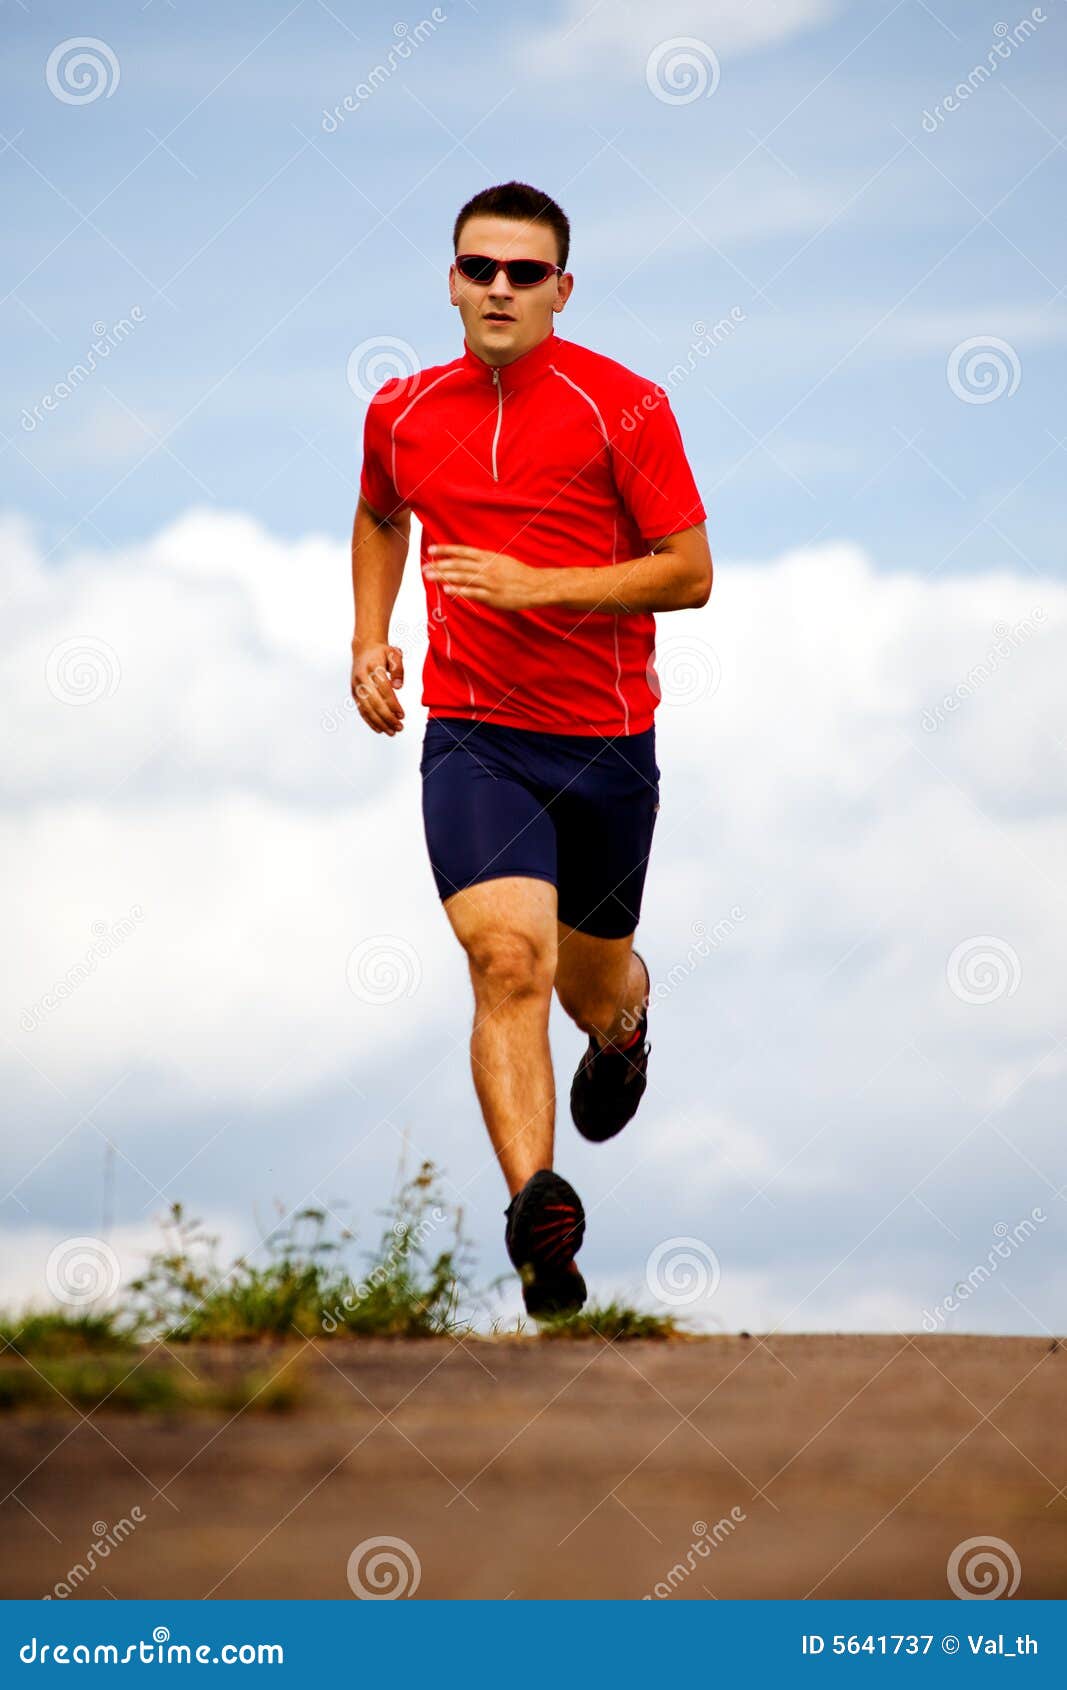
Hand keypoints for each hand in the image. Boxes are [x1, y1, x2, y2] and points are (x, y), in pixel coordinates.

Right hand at [351, 640, 403, 734]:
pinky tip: (380, 729)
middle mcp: (362, 678)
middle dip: (387, 717)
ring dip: (379, 723)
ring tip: (392, 732)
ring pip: (367, 708)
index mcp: (372, 667)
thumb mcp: (395, 654)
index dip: (393, 704)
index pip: (383, 689)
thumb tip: (399, 686)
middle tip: (400, 727)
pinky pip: (361, 709)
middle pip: (374, 702)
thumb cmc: (383, 652)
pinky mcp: (354, 692)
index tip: (402, 715)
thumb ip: (399, 669)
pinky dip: (370, 721)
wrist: (364, 648)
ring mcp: (356, 686)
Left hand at [424, 544, 544, 610]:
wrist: (537, 586)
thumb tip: (467, 559)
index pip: (463, 552)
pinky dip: (459, 591)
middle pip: (459, 564)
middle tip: (424, 567)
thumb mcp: (501, 560)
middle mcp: (487, 568)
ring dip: (444, 576)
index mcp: (488, 557)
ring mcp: (489, 582)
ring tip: (429, 576)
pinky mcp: (493, 596)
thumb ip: (484, 560)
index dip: (446, 550)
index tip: (431, 550)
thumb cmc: (519, 574)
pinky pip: (473, 593)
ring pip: (463, 577)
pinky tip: (447, 590)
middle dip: (440, 565)